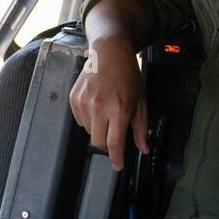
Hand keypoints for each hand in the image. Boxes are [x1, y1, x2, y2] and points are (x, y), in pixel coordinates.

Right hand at [69, 37, 150, 170]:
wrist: (109, 52)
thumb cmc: (127, 74)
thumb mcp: (140, 101)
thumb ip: (140, 127)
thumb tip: (143, 148)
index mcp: (119, 109)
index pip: (114, 143)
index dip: (116, 158)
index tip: (118, 166)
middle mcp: (99, 107)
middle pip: (98, 141)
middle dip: (107, 145)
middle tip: (114, 138)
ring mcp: (84, 102)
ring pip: (88, 131)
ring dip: (97, 129)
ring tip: (106, 113)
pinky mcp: (74, 98)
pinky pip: (80, 119)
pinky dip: (88, 119)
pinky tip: (96, 106)